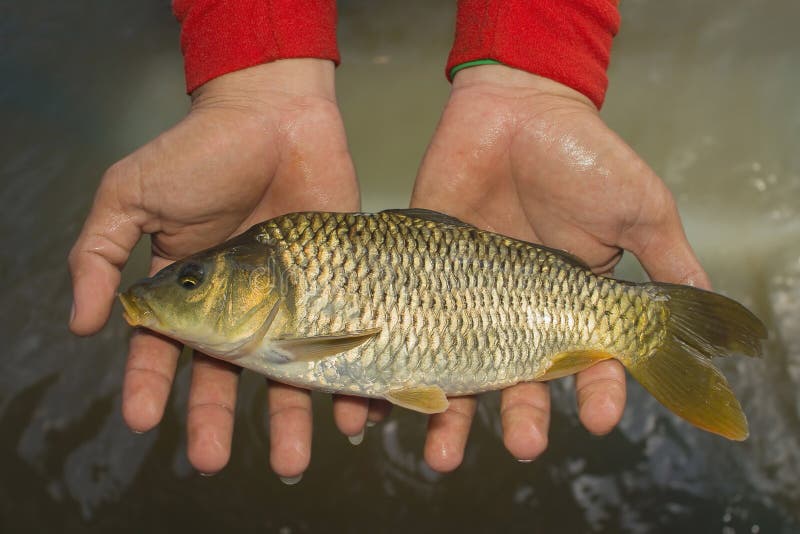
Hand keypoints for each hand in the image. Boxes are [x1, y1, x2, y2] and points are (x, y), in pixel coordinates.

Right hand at [68, 59, 378, 477]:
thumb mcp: (131, 194)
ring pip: (288, 369)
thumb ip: (101, 254)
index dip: (147, 385)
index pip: (160, 348)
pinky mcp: (336, 286)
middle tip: (211, 461)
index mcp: (186, 288)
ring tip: (291, 460)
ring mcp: (289, 298)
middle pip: (224, 373)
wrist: (277, 114)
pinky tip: (352, 412)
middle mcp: (237, 302)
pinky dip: (349, 377)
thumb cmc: (200, 149)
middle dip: (214, 419)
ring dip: (288, 418)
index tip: (142, 420)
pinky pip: (343, 339)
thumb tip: (81, 323)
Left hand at [412, 64, 710, 471]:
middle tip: (522, 444)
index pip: (590, 364)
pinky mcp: (422, 277)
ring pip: (458, 370)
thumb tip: (701, 312)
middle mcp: (518, 310)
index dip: (597, 393)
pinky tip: (388, 402)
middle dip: (521, 418)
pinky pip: (407, 330)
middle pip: (519, 381)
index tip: (596, 418)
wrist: (512, 107)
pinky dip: (396, 369)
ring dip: (453, 417)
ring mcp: (467, 297)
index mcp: (572, 301)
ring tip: (443, 453)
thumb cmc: (582, 153)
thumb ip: (666, 260)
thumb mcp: (638, 206)